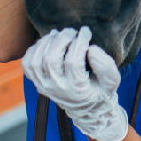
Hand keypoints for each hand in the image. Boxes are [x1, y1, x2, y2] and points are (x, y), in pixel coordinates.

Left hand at [21, 26, 129, 140]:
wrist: (88, 110)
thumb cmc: (101, 91)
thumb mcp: (112, 82)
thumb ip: (106, 66)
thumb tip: (91, 49)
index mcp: (76, 89)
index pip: (73, 62)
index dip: (79, 42)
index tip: (86, 31)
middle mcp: (56, 89)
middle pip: (50, 59)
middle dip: (61, 40)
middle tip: (71, 31)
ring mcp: (44, 86)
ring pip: (36, 60)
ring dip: (47, 42)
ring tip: (59, 34)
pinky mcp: (37, 82)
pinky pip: (27, 64)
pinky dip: (34, 49)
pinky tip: (47, 43)